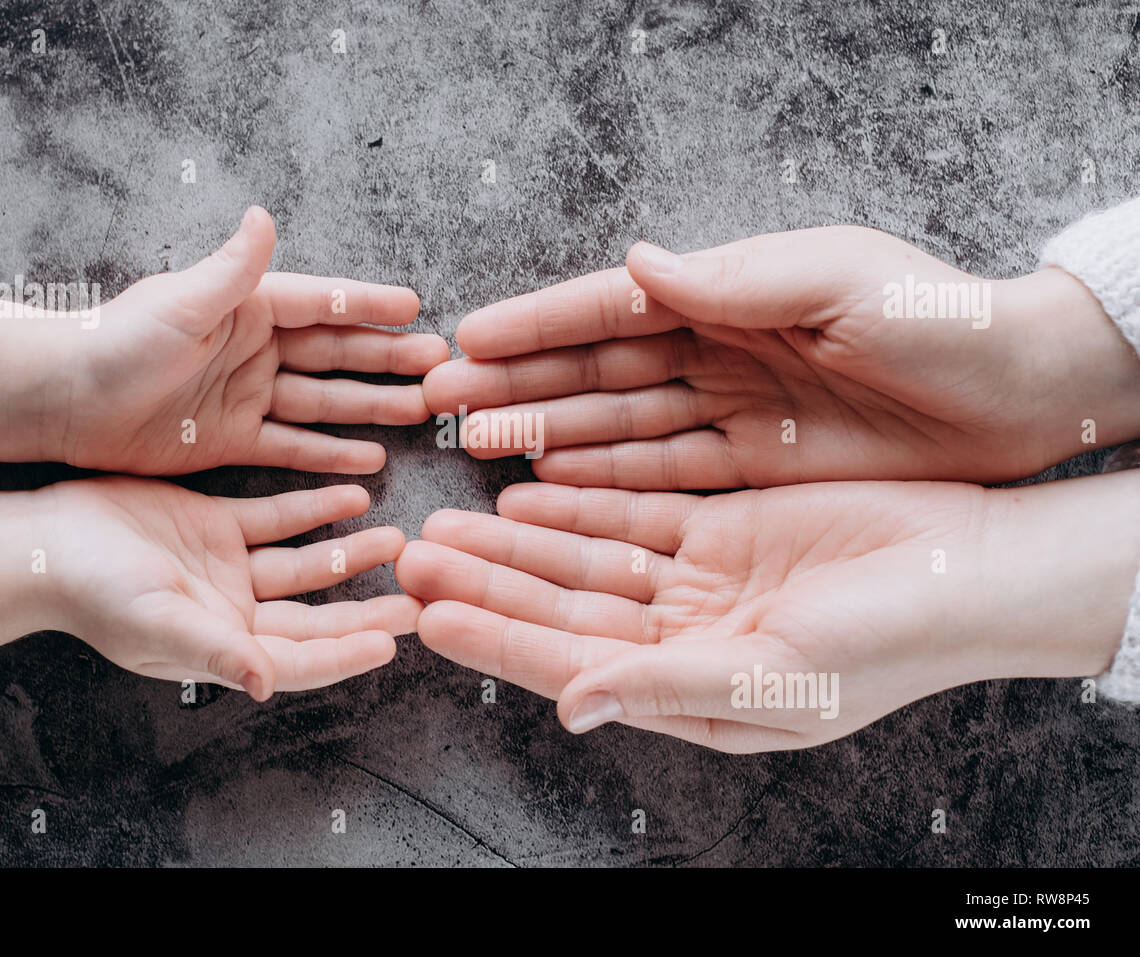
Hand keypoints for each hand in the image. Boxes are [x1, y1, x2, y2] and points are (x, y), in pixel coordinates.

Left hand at [0, 206, 447, 474]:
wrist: (65, 400)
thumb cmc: (117, 341)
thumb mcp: (180, 302)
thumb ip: (232, 270)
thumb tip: (265, 217)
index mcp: (248, 308)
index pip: (324, 303)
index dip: (369, 305)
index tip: (416, 307)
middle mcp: (255, 349)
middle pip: (336, 354)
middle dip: (387, 358)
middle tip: (437, 363)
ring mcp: (247, 397)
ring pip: (324, 403)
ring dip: (370, 407)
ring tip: (418, 410)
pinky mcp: (233, 440)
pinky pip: (294, 446)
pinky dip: (330, 454)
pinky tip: (369, 460)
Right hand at [0, 478, 418, 697]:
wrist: (43, 540)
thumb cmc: (92, 592)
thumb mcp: (157, 621)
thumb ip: (215, 652)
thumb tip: (264, 685)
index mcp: (223, 647)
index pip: (301, 659)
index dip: (346, 655)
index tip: (392, 646)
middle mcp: (234, 612)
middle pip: (316, 615)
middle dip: (367, 608)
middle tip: (421, 595)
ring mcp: (228, 569)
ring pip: (305, 565)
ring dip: (349, 554)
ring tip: (397, 539)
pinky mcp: (217, 527)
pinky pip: (278, 519)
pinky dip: (314, 509)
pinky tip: (354, 495)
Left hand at [395, 472, 1139, 750]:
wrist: (968, 568)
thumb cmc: (883, 644)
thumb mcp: (770, 674)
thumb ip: (663, 684)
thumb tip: (572, 709)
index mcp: (684, 691)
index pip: (567, 664)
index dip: (495, 639)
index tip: (427, 614)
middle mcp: (677, 639)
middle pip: (558, 607)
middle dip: (486, 582)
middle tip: (413, 552)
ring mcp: (695, 581)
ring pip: (582, 559)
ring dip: (515, 542)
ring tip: (446, 519)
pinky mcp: (718, 528)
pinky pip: (629, 516)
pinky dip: (577, 506)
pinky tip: (522, 491)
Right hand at [422, 227, 1139, 487]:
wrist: (1020, 391)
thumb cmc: (935, 317)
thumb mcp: (838, 281)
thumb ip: (736, 279)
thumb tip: (638, 262)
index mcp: (731, 290)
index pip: (613, 306)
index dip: (538, 324)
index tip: (467, 339)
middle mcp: (718, 347)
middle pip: (598, 369)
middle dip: (520, 384)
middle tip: (444, 404)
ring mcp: (733, 408)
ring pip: (619, 423)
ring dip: (548, 432)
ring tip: (480, 447)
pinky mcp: (756, 463)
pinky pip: (665, 470)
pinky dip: (609, 477)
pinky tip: (555, 482)